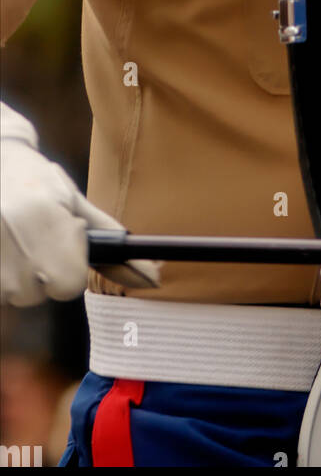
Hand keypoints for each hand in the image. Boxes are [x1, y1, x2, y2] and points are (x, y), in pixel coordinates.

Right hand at [1, 103, 159, 305]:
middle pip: (42, 293)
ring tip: (15, 238)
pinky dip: (3, 274)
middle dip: (45, 274)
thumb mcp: (73, 199)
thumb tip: (152, 274)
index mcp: (48, 220)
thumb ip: (106, 234)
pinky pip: (0, 292)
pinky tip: (3, 247)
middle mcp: (17, 241)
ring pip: (18, 295)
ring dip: (20, 275)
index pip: (71, 283)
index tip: (64, 243)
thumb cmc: (36, 180)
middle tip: (36, 240)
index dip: (72, 268)